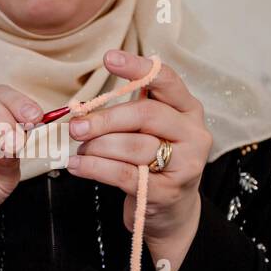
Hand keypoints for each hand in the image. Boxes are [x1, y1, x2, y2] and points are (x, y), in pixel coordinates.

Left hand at [65, 49, 212, 245]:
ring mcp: (186, 164)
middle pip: (146, 115)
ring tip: (78, 150)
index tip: (108, 58)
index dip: (137, 68)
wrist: (171, 212)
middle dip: (105, 119)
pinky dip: (95, 169)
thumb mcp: (150, 131)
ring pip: (133, 146)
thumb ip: (129, 111)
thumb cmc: (154, 162)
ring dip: (97, 147)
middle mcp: (194, 134)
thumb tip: (84, 107)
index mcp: (188, 110)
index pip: (165, 80)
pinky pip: (124, 175)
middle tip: (76, 126)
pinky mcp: (168, 192)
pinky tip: (77, 166)